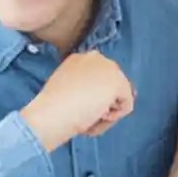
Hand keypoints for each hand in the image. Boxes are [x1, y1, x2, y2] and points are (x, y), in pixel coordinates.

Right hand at [20, 51, 134, 151]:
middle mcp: (96, 58)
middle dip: (102, 104)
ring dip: (105, 113)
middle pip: (112, 88)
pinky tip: (95, 116)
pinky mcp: (118, 82)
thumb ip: (86, 91)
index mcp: (79, 58)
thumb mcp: (67, 92)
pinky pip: (126, 106)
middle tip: (82, 113)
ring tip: (86, 116)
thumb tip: (109, 103)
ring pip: (119, 98)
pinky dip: (112, 119)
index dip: (93, 97)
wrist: (51, 113)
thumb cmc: (53, 109)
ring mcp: (108, 68)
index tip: (79, 107)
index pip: (100, 79)